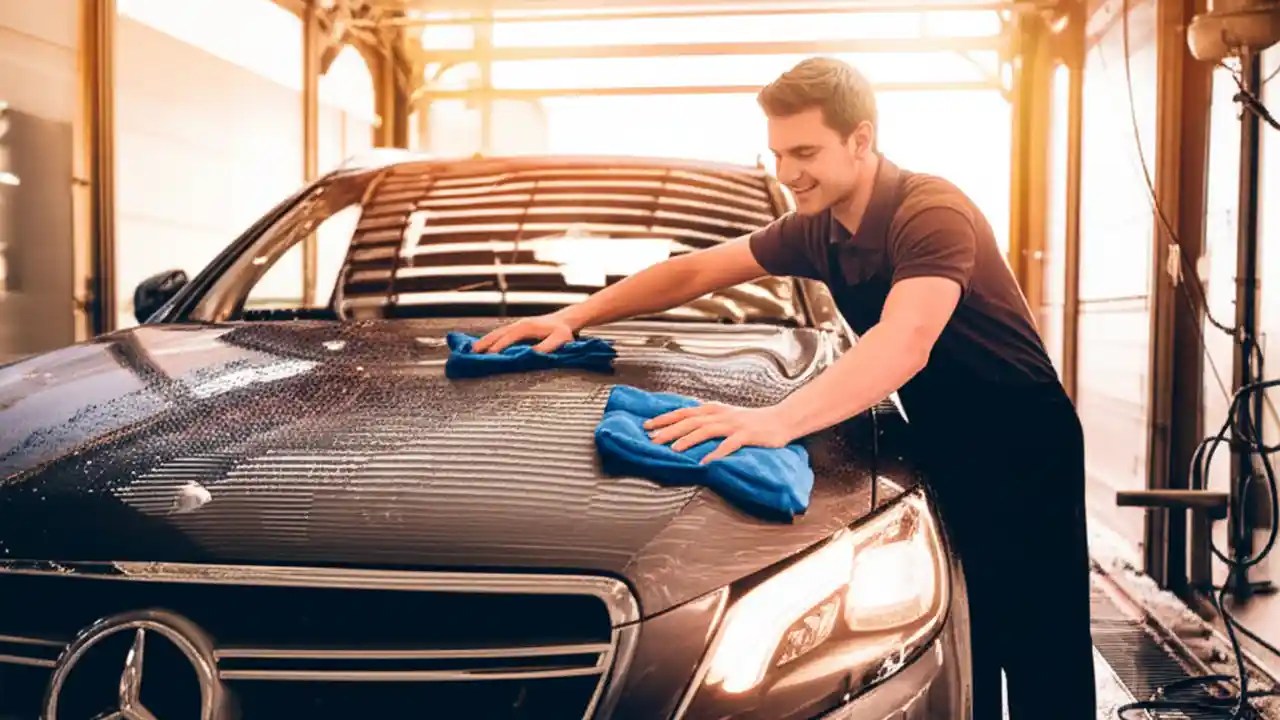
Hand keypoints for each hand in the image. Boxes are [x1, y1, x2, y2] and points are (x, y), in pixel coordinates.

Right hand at [472, 313, 576, 353]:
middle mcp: (519, 324)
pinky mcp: (518, 328)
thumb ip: (546, 347)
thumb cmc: (563, 331)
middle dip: (485, 342)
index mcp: (527, 327)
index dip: (498, 346)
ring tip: (472, 350)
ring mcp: (517, 325)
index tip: (488, 355)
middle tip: (472, 353)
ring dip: (485, 340)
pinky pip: (501, 333)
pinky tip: (484, 344)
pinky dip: (491, 338)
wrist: (565, 320)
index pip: (508, 337)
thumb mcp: (559, 339)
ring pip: (497, 332)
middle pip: (498, 333)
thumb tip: (531, 354)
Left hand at [644, 402, 793, 463]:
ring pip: (706, 430)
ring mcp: (734, 425)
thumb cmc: (752, 420)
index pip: (684, 412)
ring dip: (688, 439)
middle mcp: (721, 415)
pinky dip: (716, 453)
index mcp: (714, 409)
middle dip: (669, 430)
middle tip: (651, 440)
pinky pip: (729, 445)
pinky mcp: (747, 435)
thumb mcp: (726, 416)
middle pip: (690, 421)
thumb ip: (707, 418)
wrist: (782, 420)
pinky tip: (705, 462)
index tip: (647, 425)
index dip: (665, 418)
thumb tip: (685, 423)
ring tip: (673, 449)